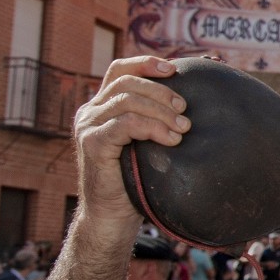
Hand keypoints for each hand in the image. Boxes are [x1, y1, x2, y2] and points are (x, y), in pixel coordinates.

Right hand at [73, 57, 189, 246]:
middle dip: (161, 91)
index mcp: (102, 106)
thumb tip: (192, 100)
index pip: (119, 70)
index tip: (174, 69)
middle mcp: (90, 112)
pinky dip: (152, 127)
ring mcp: (88, 127)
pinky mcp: (91, 143)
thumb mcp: (147, 141)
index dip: (146, 64)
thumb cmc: (136, 178)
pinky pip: (125, 123)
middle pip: (127, 82)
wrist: (113, 215)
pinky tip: (171, 140)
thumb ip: (156, 118)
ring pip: (127, 100)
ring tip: (183, 127)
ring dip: (161, 110)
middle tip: (185, 109)